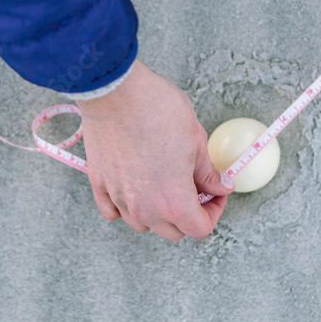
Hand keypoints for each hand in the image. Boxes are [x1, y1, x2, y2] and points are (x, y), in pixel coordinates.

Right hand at [76, 60, 235, 240]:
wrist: (116, 90)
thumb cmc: (157, 109)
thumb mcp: (196, 139)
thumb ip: (208, 172)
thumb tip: (222, 186)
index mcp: (174, 201)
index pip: (200, 228)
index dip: (214, 211)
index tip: (215, 193)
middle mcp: (145, 209)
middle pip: (173, 231)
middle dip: (188, 213)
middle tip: (195, 187)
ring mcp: (118, 198)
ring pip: (142, 224)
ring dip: (156, 212)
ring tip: (163, 185)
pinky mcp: (99, 184)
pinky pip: (111, 211)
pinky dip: (123, 207)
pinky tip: (133, 189)